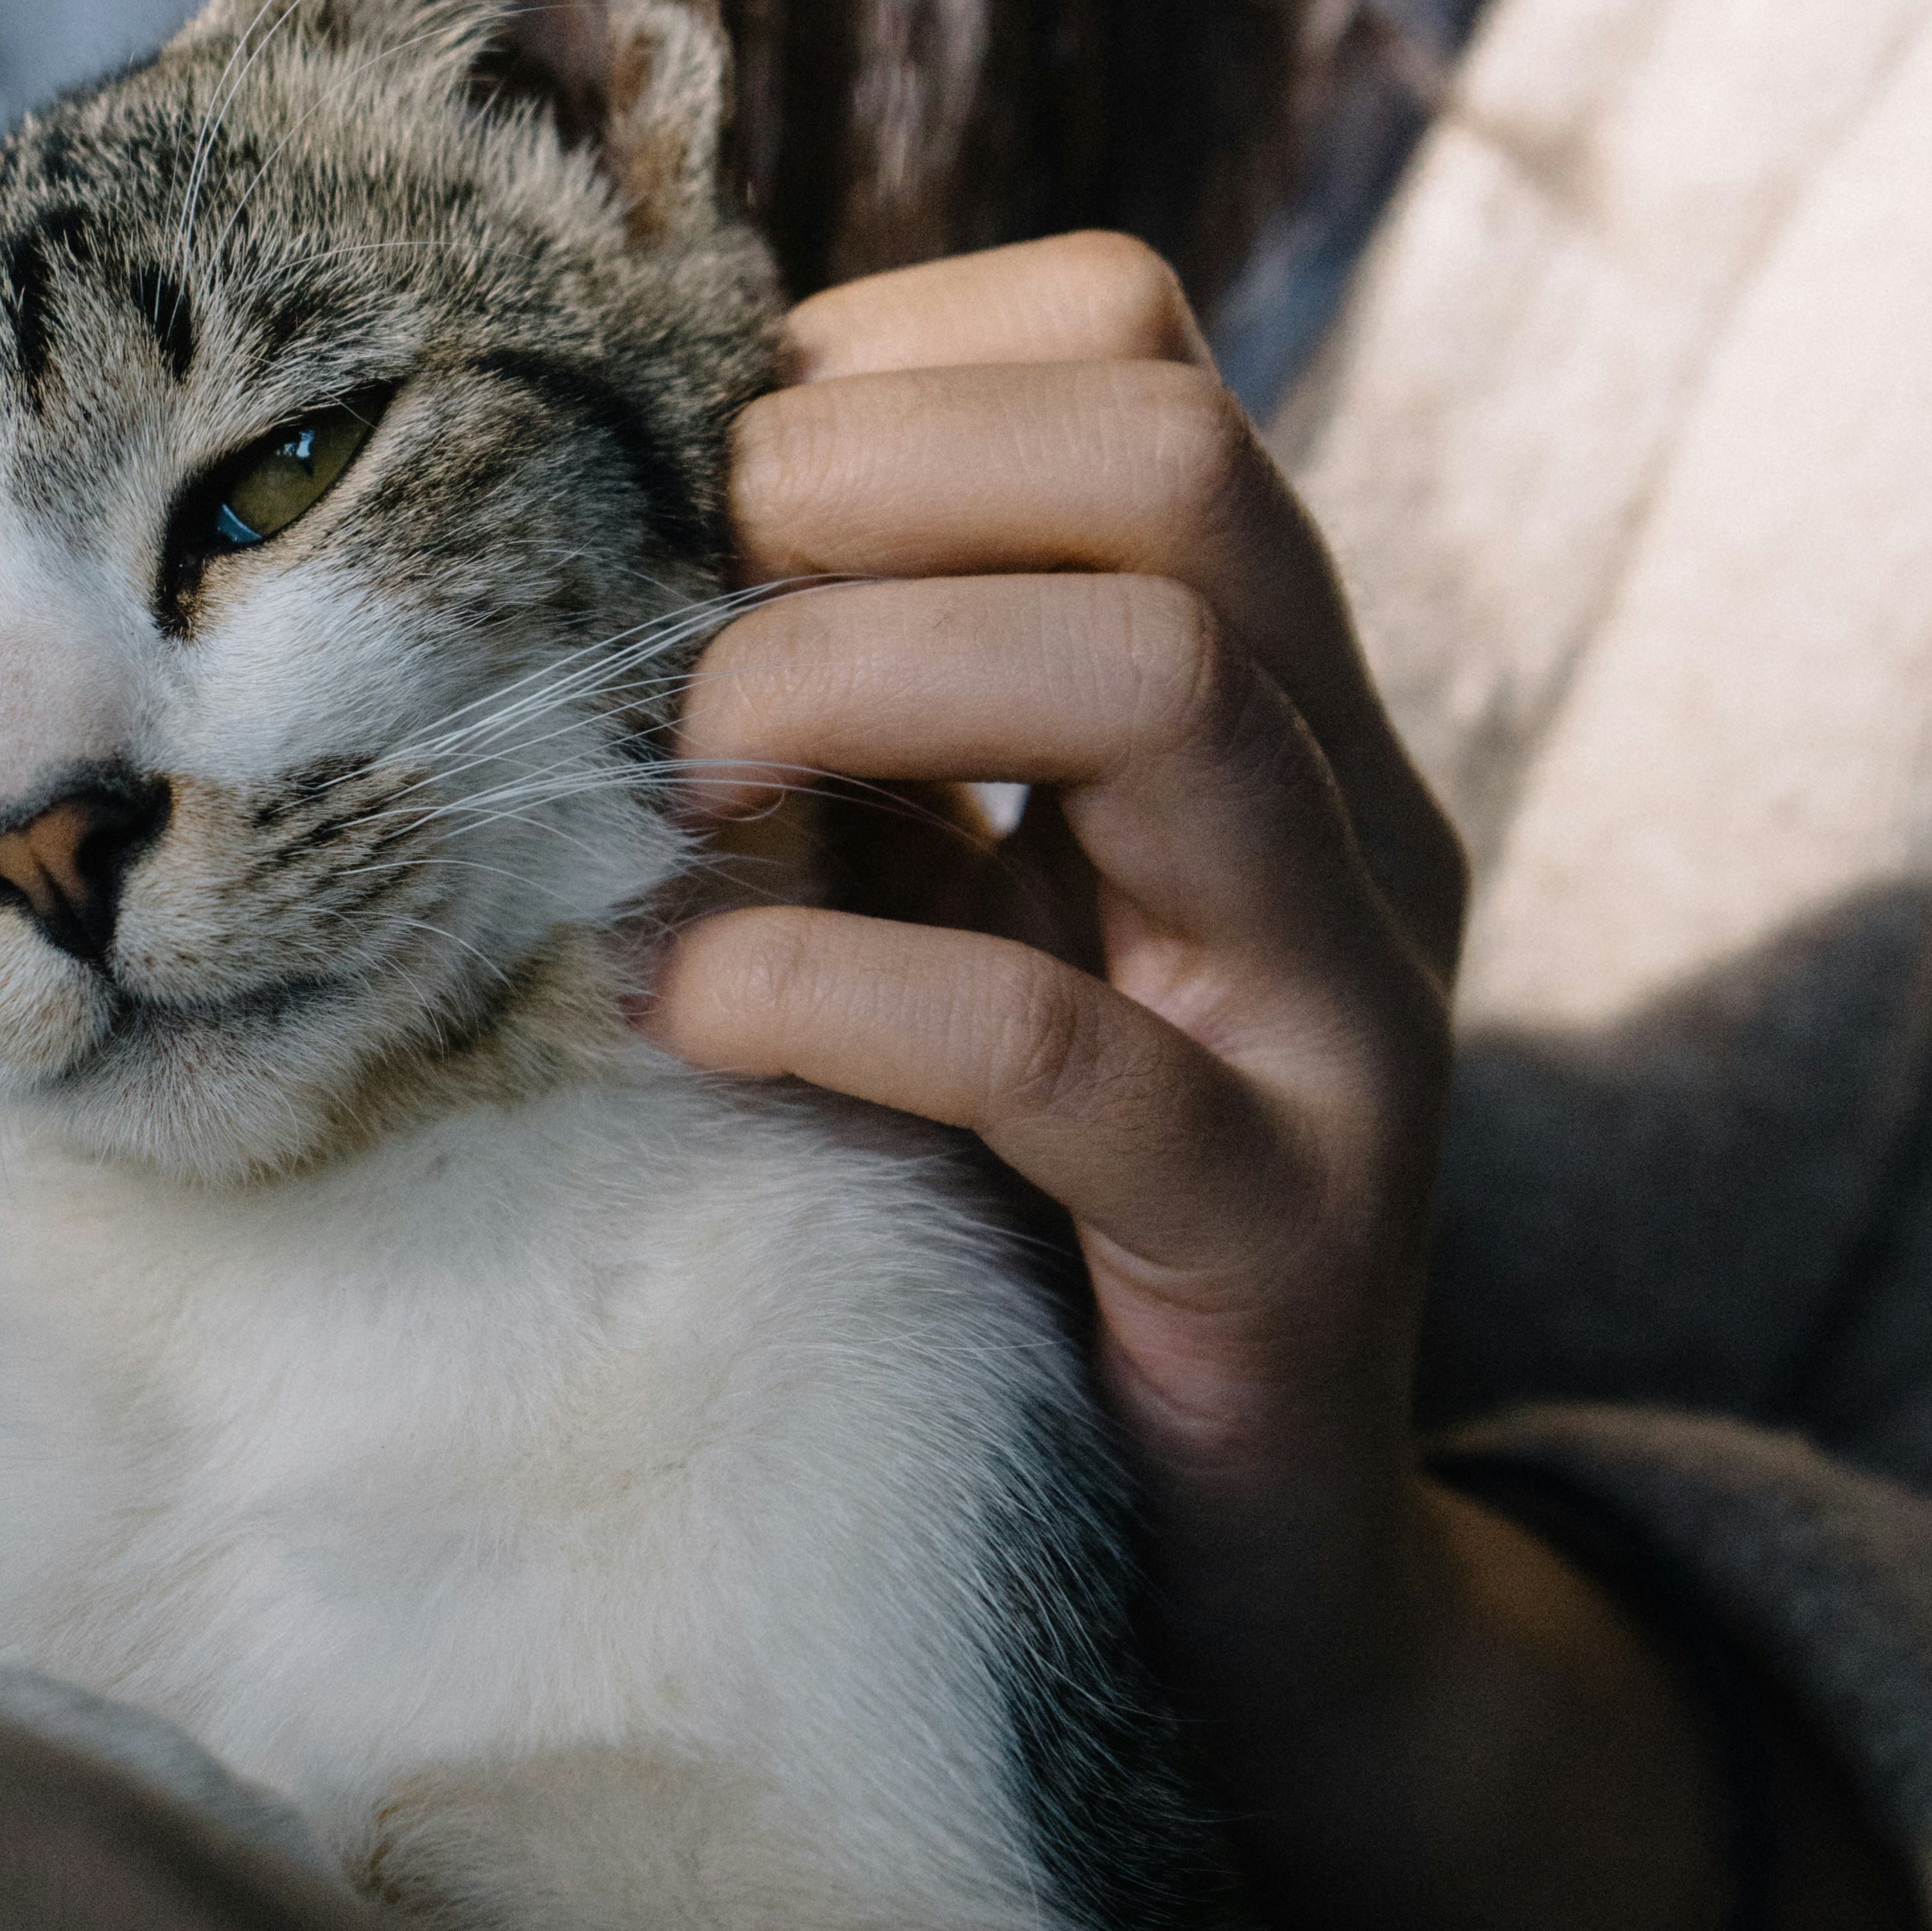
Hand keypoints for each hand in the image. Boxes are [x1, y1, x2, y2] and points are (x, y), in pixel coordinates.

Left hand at [645, 232, 1465, 1755]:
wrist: (1250, 1583)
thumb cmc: (1032, 1207)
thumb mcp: (952, 902)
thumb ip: (855, 734)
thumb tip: (587, 547)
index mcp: (1263, 692)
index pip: (1133, 347)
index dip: (880, 361)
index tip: (696, 501)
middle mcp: (1343, 807)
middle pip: (1173, 455)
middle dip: (867, 481)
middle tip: (679, 633)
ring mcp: (1342, 1015)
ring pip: (1165, 681)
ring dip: (848, 686)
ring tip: (682, 800)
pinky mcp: (1282, 1236)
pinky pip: (1064, 1049)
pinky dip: (830, 992)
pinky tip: (682, 1018)